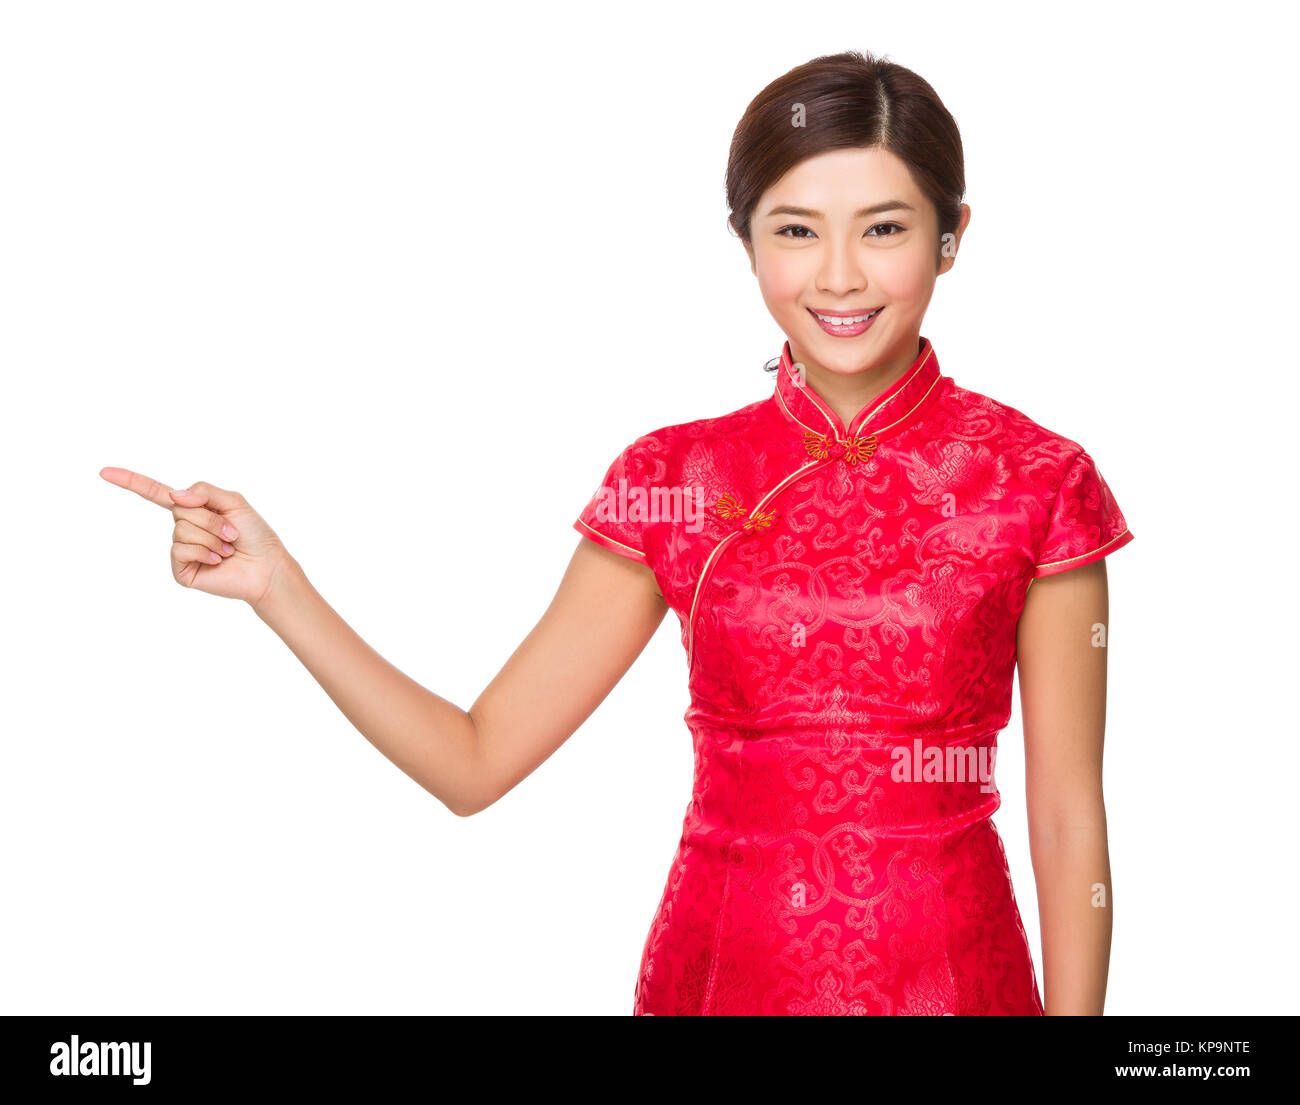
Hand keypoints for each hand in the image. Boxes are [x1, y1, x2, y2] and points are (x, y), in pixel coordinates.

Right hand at [99, 468, 294, 607]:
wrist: (267, 567)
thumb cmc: (255, 534)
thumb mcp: (233, 501)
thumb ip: (203, 491)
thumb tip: (172, 494)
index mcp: (192, 508)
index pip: (156, 493)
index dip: (131, 482)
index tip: (104, 472)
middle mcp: (183, 528)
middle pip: (180, 509)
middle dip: (210, 518)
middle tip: (231, 532)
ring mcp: (181, 549)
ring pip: (182, 529)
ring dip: (211, 537)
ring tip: (227, 548)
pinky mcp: (182, 569)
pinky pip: (181, 550)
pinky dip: (204, 552)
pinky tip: (217, 560)